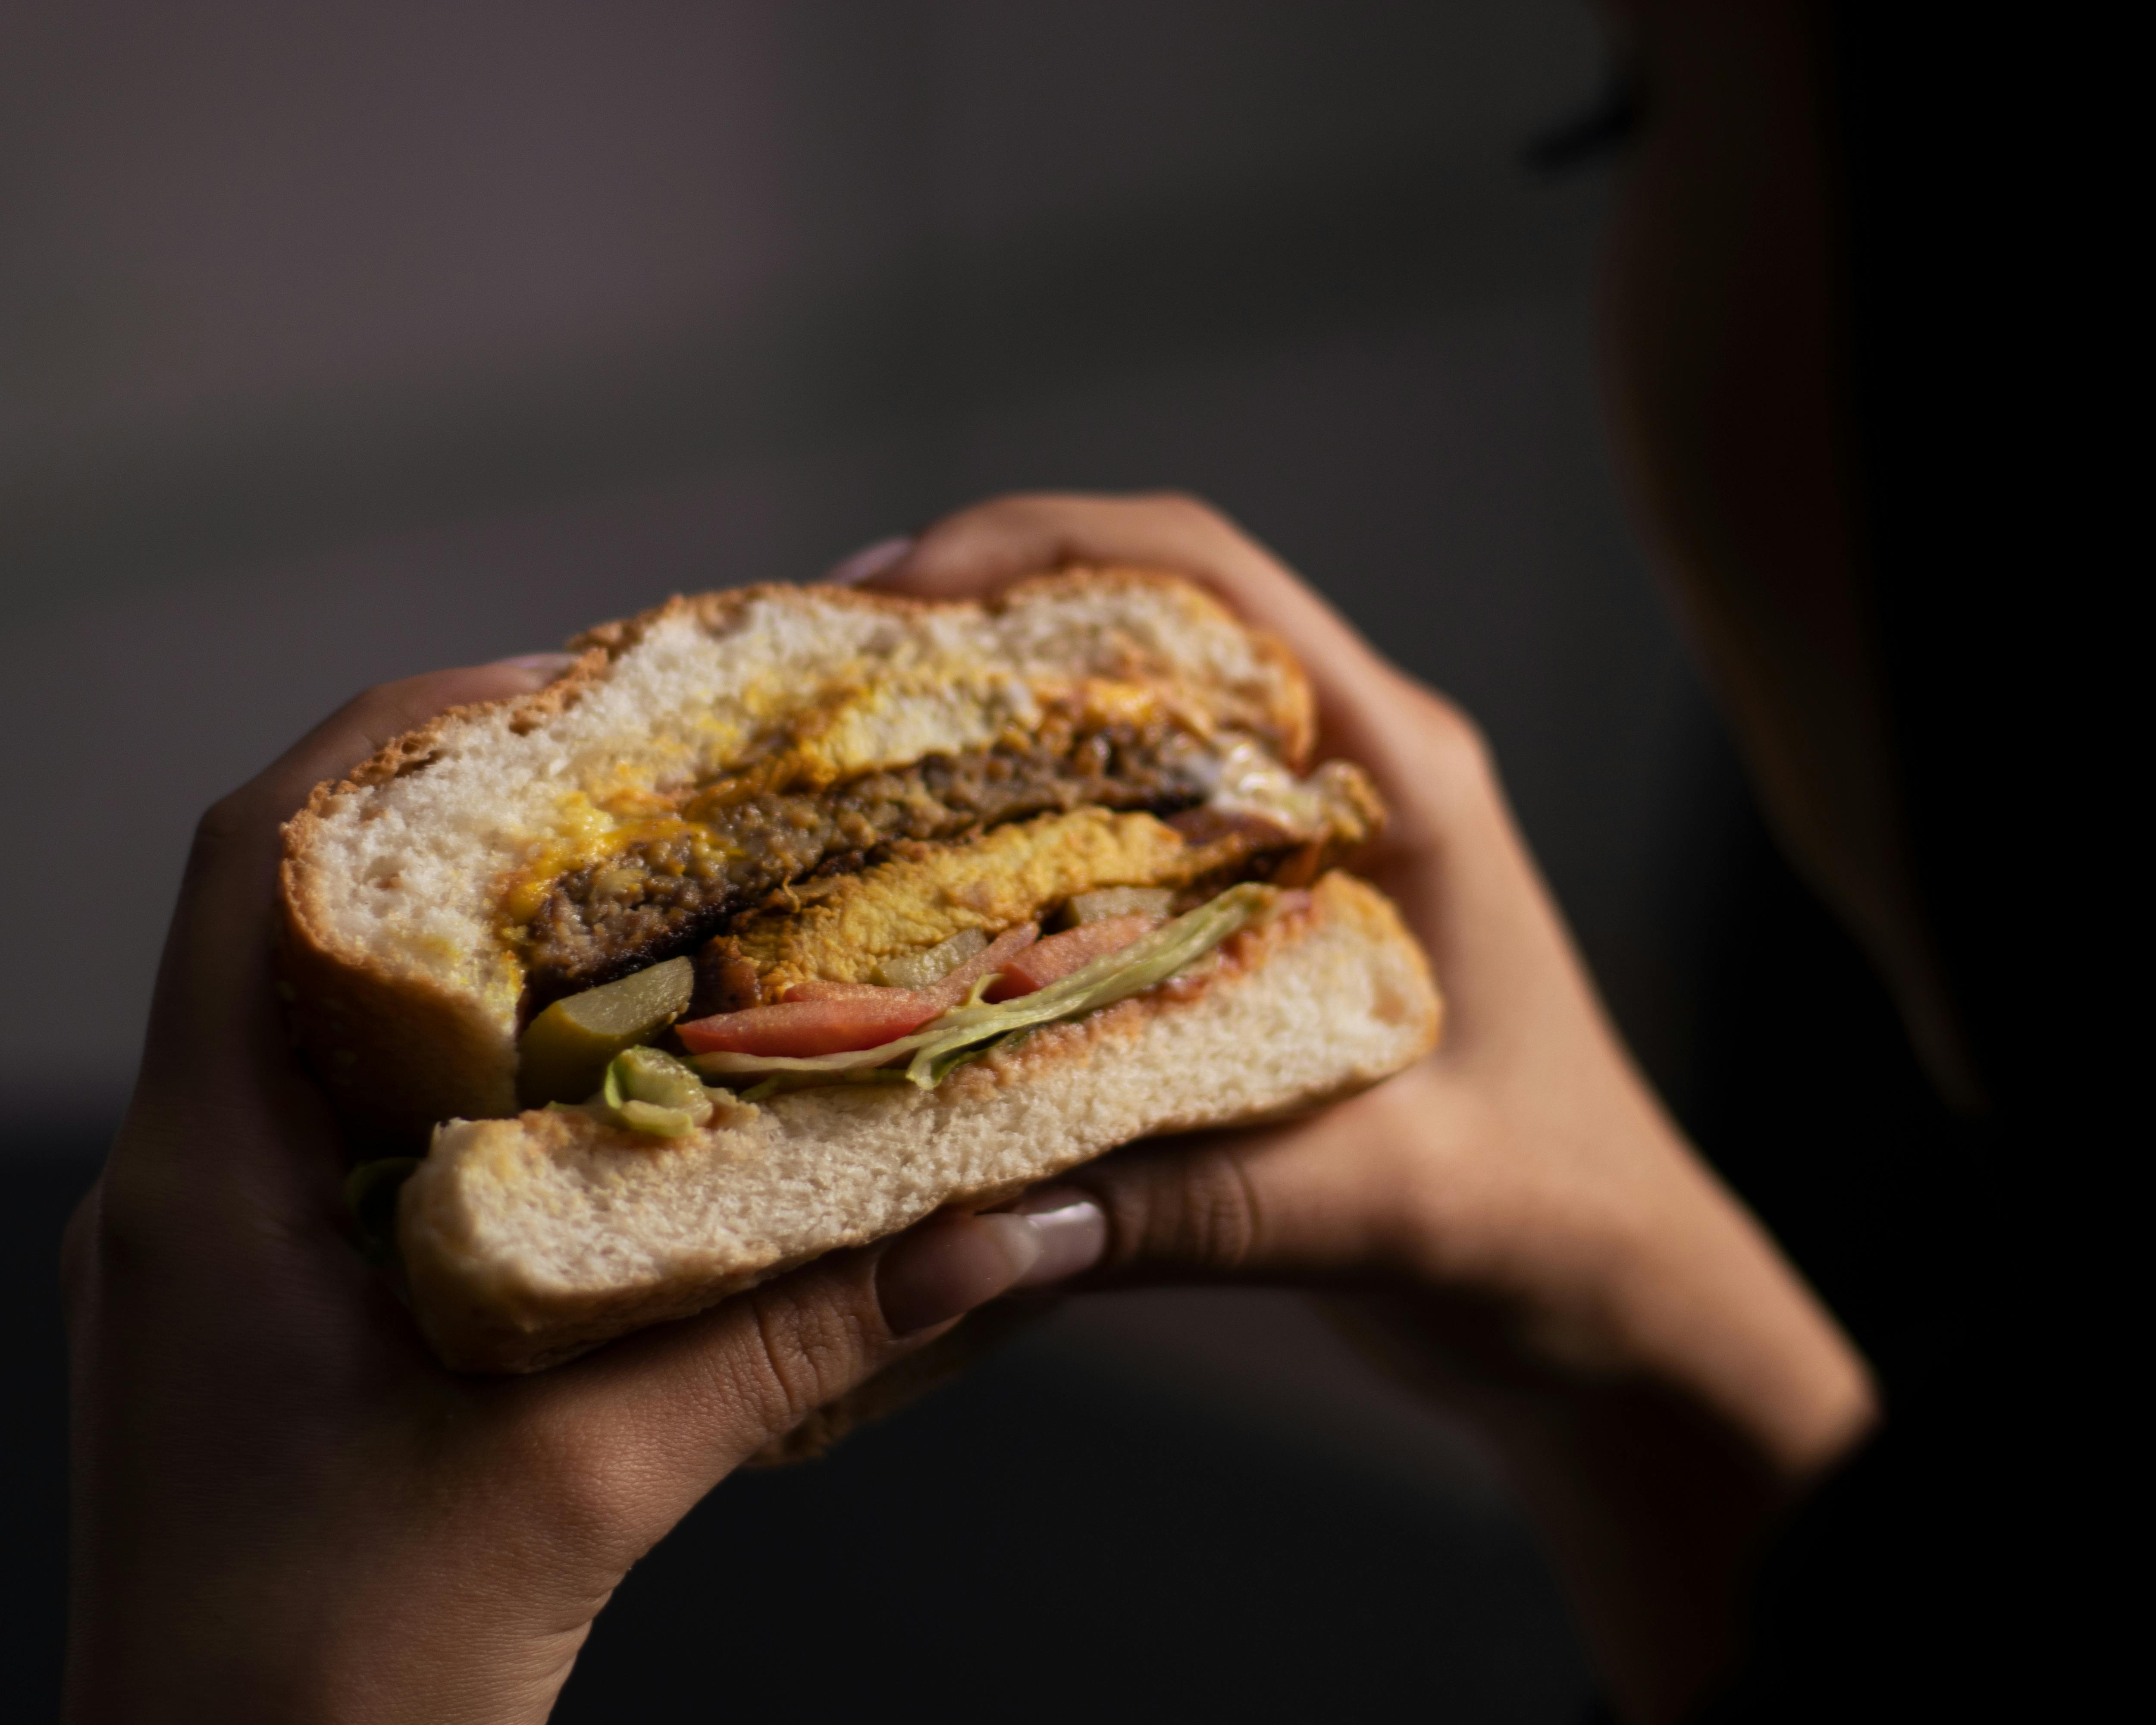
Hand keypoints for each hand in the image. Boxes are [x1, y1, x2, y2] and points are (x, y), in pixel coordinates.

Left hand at [63, 661, 1048, 1723]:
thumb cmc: (335, 1690)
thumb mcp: (583, 1491)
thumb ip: (792, 1346)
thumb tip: (994, 1227)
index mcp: (209, 1184)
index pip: (256, 865)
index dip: (404, 743)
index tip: (568, 690)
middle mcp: (198, 1182)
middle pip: (308, 916)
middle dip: (476, 824)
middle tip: (653, 778)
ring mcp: (236, 1242)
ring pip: (346, 1020)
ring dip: (490, 947)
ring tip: (657, 898)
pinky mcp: (289, 1301)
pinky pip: (380, 1123)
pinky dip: (495, 1067)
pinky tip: (618, 1085)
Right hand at [866, 492, 1877, 1722]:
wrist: (1610, 1300)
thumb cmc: (1556, 1227)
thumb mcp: (1401, 1208)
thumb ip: (1208, 1211)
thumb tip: (975, 1230)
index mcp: (1402, 776)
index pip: (1214, 586)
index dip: (1041, 550)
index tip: (888, 589)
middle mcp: (1339, 782)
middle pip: (1134, 633)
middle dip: (966, 634)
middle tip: (808, 680)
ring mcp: (1288, 853)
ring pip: (1104, 740)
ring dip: (966, 739)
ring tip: (816, 771)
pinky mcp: (1243, 933)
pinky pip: (1099, 851)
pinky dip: (994, 854)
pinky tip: (889, 903)